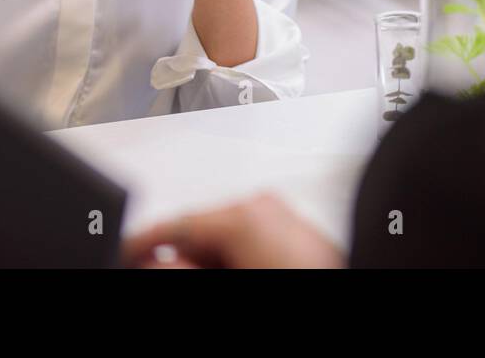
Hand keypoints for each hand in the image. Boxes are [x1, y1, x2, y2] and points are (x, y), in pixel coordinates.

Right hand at [123, 193, 345, 268]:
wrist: (361, 274)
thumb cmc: (301, 277)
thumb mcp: (226, 279)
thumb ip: (181, 271)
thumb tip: (151, 262)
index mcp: (245, 211)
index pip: (176, 222)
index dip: (142, 241)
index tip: (123, 252)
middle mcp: (265, 205)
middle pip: (200, 230)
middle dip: (182, 258)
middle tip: (167, 271)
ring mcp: (285, 217)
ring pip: (225, 238)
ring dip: (209, 260)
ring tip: (208, 271)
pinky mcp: (298, 234)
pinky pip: (251, 242)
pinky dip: (235, 259)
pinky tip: (236, 273)